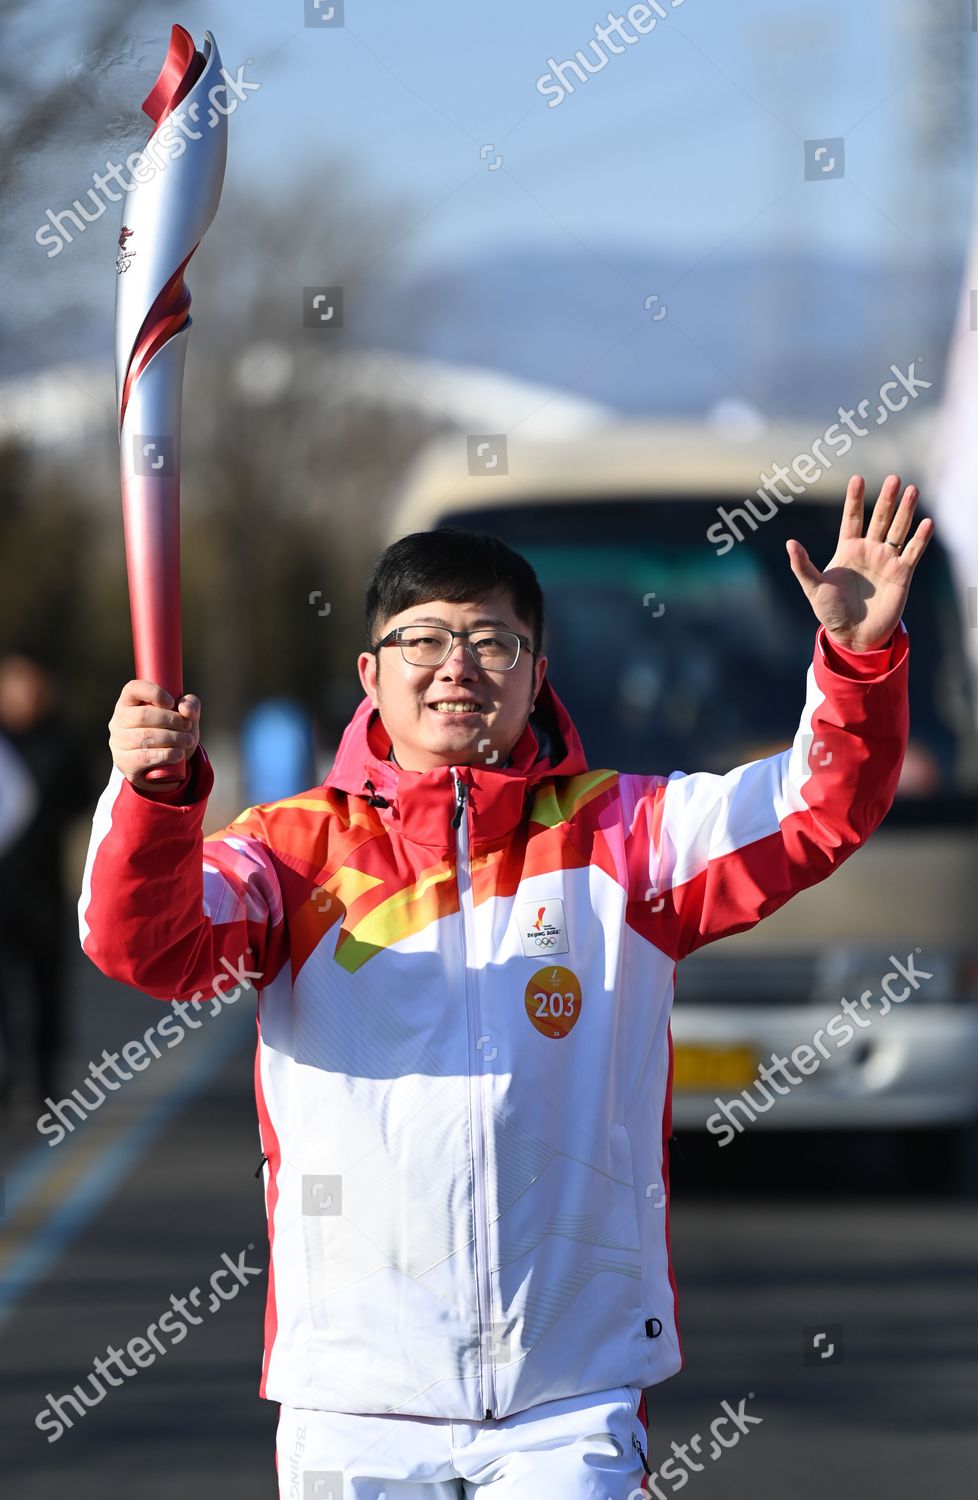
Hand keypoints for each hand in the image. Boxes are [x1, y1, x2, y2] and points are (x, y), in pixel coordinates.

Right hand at [109, 680, 199, 789]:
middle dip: (171, 720)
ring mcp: (118, 742)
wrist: (165, 769)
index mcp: (128, 703)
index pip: (133, 689)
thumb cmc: (172, 734)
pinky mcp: (123, 762)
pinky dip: (166, 754)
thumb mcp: (184, 718)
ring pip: (145, 737)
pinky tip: (178, 754)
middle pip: (142, 715)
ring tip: (187, 741)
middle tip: (187, 726)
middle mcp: (118, 721)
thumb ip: (191, 706)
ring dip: (173, 738)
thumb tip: (185, 708)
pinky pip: (144, 757)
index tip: (172, 703)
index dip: (154, 693)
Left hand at [786, 474, 932, 650]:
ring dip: (906, 511)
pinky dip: (920, 538)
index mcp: (848, 549)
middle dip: (887, 499)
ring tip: (913, 490)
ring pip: (898, 530)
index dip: (854, 499)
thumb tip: (790, 543)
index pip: (852, 518)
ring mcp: (886, 561)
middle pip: (880, 518)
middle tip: (894, 478)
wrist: (853, 635)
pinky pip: (912, 553)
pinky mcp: (902, 574)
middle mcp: (869, 550)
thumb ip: (803, 565)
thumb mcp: (813, 587)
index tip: (858, 479)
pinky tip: (926, 523)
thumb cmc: (830, 611)